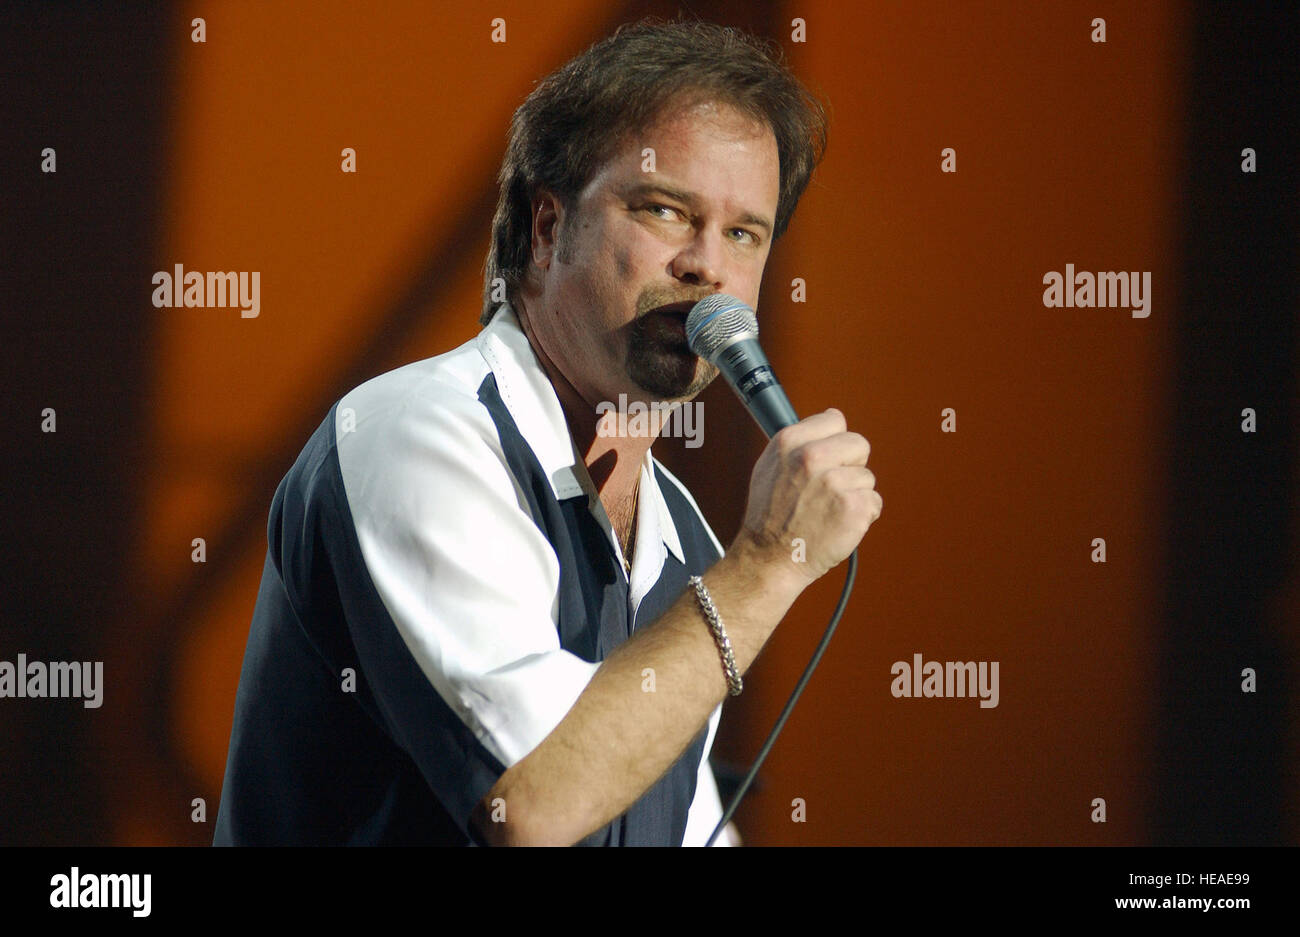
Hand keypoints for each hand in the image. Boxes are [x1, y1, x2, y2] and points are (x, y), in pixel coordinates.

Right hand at [733, 408, 880, 585]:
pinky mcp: (853, 508)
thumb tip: (833, 417)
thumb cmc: (770, 515)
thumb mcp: (769, 466)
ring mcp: (834, 483)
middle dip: (850, 465)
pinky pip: (874, 502)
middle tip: (828, 490)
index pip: (835, 421)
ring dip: (853, 494)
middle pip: (858, 444)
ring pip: (866, 477)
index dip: (833, 443)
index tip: (825, 462)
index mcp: (790, 442)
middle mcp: (811, 458)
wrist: (770, 559)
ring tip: (827, 511)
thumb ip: (800, 439)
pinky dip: (861, 516)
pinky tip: (837, 524)